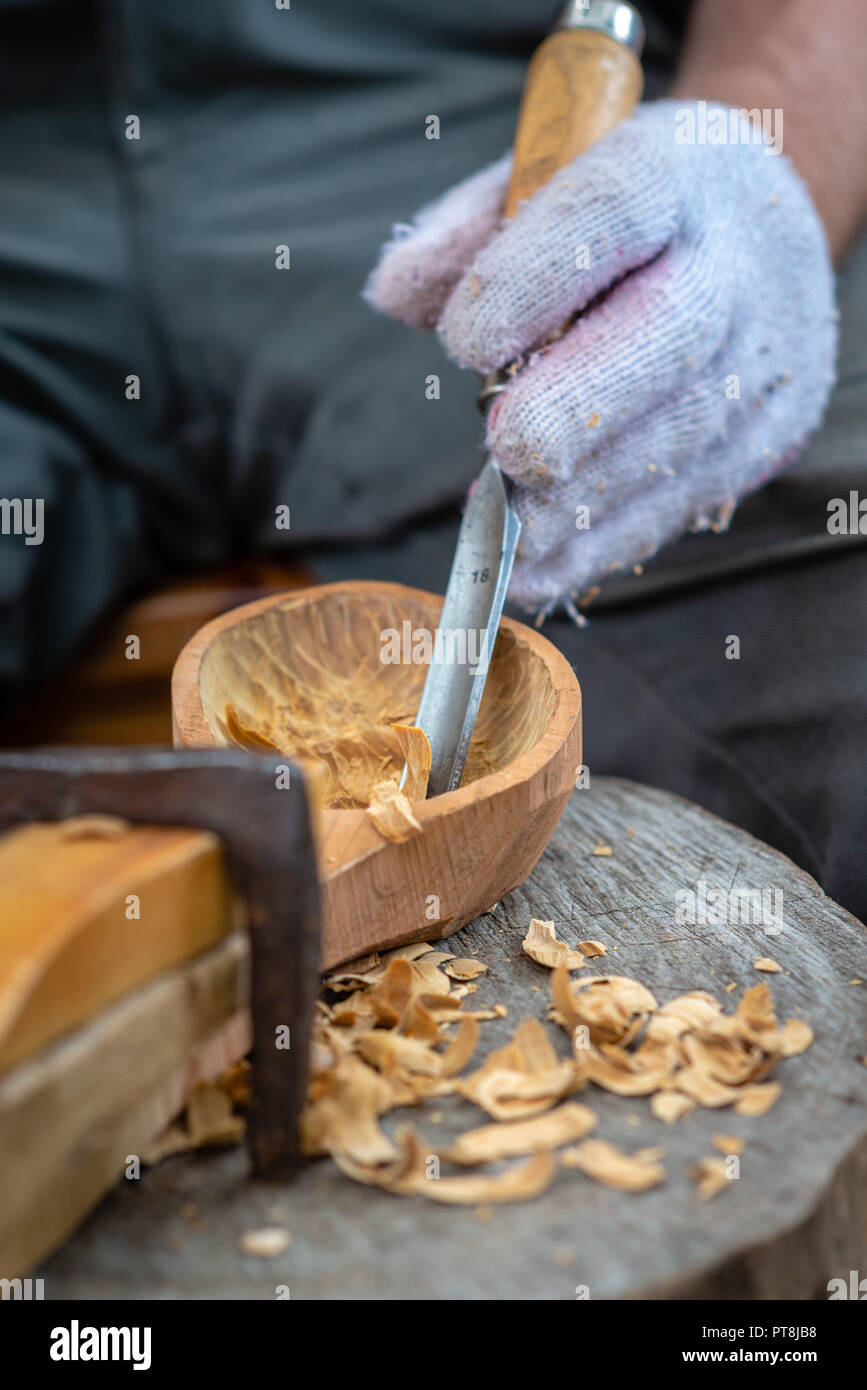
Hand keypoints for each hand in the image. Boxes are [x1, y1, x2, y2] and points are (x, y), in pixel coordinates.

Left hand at [364, 100, 836, 612]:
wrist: (761, 233)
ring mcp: (765, 356)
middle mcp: (737, 263)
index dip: (537, 277)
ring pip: (684, 434)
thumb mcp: (547, 184)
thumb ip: (467, 232)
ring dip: (587, 499)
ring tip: (509, 536)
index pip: (614, 205)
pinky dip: (604, 544)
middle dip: (580, 407)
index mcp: (675, 170)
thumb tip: (393, 292)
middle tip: (506, 456)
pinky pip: (687, 498)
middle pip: (673, 332)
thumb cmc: (626, 220)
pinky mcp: (771, 433)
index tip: (466, 343)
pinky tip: (537, 569)